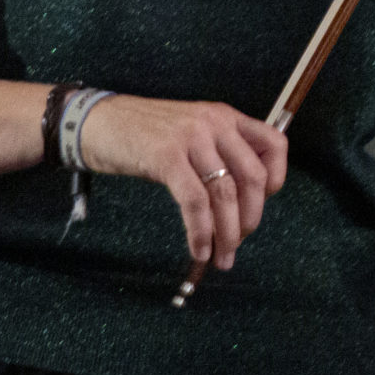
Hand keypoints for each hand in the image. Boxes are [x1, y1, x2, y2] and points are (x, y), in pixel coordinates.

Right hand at [78, 95, 286, 270]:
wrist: (99, 123)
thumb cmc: (145, 135)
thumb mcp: (192, 134)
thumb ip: (218, 156)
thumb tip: (240, 206)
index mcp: (226, 117)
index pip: (274, 145)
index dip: (276, 181)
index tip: (259, 206)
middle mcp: (214, 123)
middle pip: (253, 177)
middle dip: (250, 218)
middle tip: (238, 242)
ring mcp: (191, 138)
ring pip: (225, 194)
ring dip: (227, 234)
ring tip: (221, 258)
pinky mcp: (166, 156)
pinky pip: (194, 202)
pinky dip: (200, 232)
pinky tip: (198, 250)